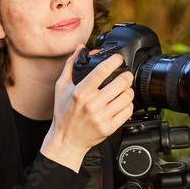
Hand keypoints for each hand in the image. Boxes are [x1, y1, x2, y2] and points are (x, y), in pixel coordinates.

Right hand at [40, 44, 133, 171]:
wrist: (66, 140)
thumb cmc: (64, 114)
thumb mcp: (61, 87)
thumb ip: (70, 65)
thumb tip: (80, 48)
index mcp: (80, 92)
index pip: (102, 71)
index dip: (114, 61)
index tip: (118, 58)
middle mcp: (91, 104)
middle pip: (121, 82)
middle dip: (126, 76)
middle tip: (124, 75)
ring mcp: (101, 117)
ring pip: (127, 97)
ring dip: (128, 91)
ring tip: (123, 90)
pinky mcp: (109, 127)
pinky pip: (128, 111)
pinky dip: (128, 105)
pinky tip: (121, 104)